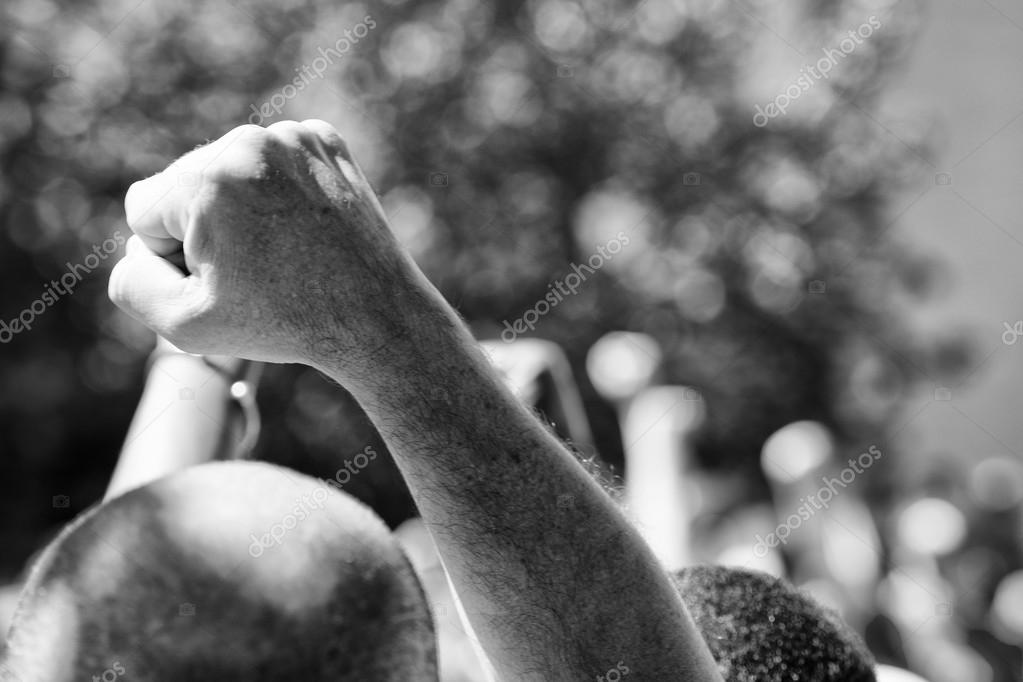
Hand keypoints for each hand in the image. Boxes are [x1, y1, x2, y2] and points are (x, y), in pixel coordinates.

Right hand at [109, 120, 413, 365]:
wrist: (377, 316)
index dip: (172, 258)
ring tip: (283, 251)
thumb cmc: (284, 323)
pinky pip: (273, 163)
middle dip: (207, 229)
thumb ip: (130, 282)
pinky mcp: (326, 141)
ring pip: (230, 171)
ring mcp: (295, 136)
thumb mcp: (184, 324)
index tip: (222, 281)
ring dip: (241, 208)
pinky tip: (304, 228)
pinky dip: (280, 193)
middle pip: (186, 184)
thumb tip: (138, 246)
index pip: (143, 210)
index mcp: (208, 176)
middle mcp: (251, 140)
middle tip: (259, 270)